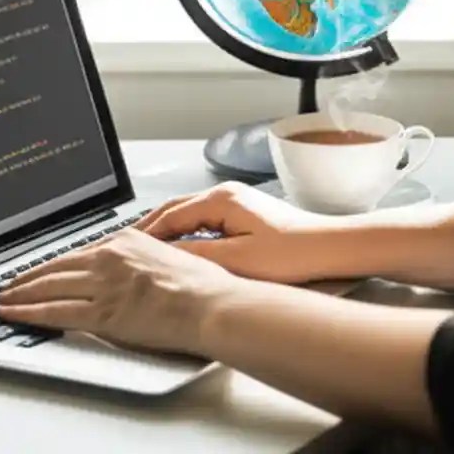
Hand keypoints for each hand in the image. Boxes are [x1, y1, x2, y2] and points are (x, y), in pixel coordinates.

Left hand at [0, 228, 239, 354]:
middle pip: (55, 267)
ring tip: (2, 300)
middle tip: (8, 284)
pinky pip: (53, 311)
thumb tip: (130, 272)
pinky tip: (11, 314)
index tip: (39, 269)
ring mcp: (102, 285)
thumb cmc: (202, 287)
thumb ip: (141, 260)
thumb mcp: (169, 256)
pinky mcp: (101, 313)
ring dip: (19, 294)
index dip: (52, 264)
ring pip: (47, 287)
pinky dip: (26, 313)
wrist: (211, 305)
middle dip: (26, 277)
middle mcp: (109, 258)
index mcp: (125, 241)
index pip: (77, 252)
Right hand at [134, 181, 344, 283]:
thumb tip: (164, 255)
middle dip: (148, 229)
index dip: (143, 236)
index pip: (168, 216)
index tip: (123, 251)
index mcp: (220, 200)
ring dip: (166, 231)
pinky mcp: (244, 213)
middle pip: (173, 210)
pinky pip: (203, 220)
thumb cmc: (293, 253)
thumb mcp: (238, 260)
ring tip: (145, 251)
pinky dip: (185, 233)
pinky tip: (180, 249)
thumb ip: (197, 255)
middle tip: (124, 249)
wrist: (330, 248)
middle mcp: (225, 194)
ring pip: (188, 214)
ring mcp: (235, 201)